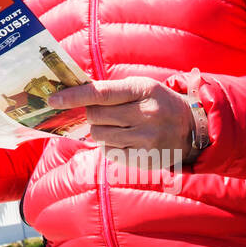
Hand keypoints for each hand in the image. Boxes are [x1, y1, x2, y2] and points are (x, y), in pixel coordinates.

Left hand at [45, 77, 198, 165]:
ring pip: (100, 136)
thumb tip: (73, 92)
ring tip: (116, 127)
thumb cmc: (158, 103)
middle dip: (91, 114)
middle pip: (96, 116)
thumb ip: (110, 89)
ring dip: (99, 131)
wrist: (192, 129)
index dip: (74, 96)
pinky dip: (108, 146)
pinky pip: (110, 153)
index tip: (53, 100)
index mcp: (143, 90)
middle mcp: (147, 114)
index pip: (100, 93)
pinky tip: (123, 140)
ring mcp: (147, 139)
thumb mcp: (141, 87)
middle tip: (101, 113)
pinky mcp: (145, 159)